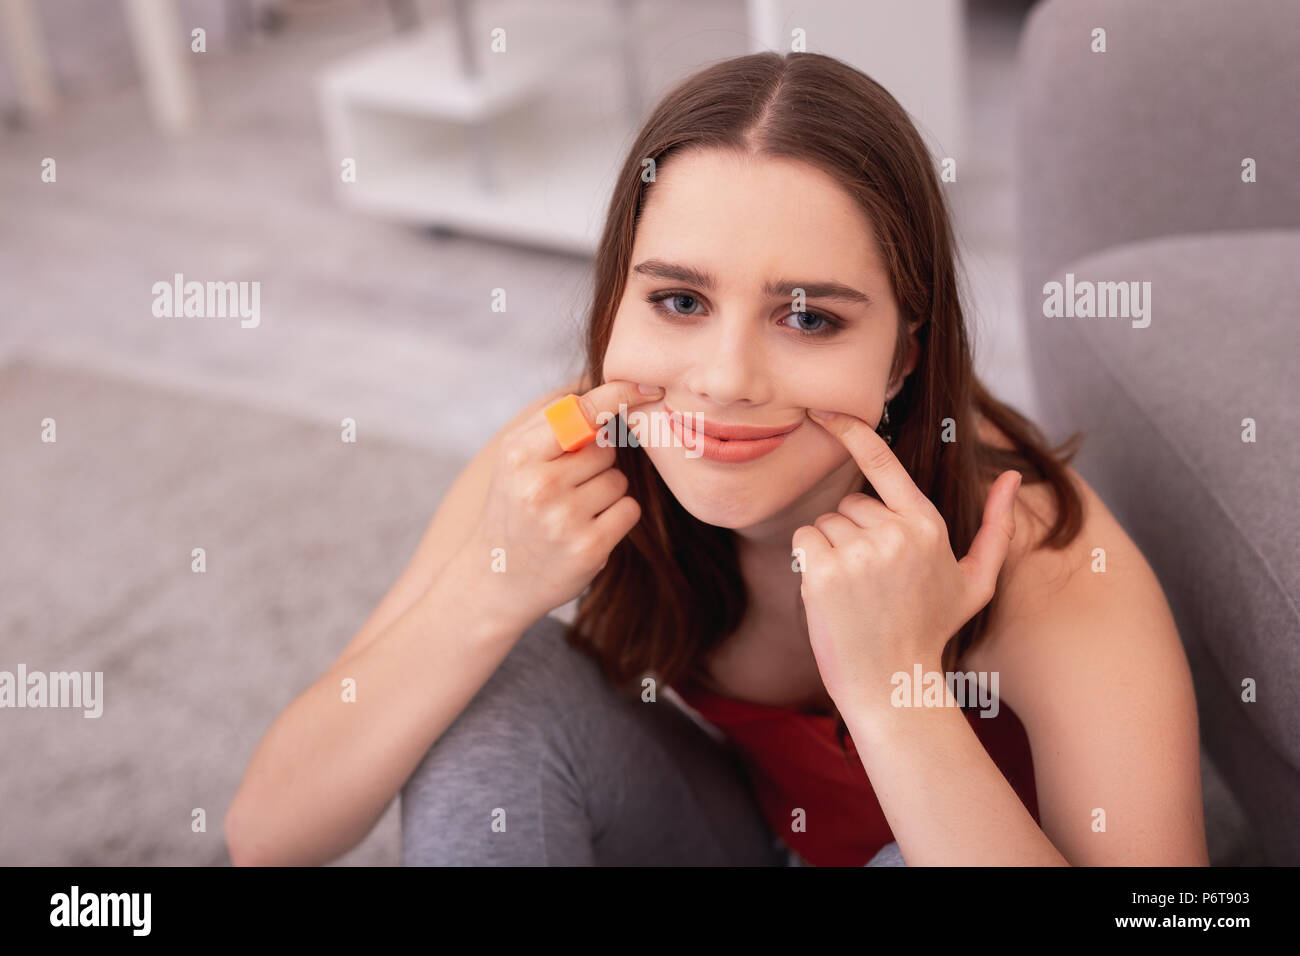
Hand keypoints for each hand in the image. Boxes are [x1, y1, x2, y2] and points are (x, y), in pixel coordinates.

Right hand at [466, 379, 662, 621]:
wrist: (496, 579)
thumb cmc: (514, 508)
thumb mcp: (515, 460)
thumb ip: (552, 423)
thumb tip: (608, 392)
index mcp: (520, 455)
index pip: (581, 411)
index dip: (619, 393)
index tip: (648, 387)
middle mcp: (541, 485)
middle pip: (606, 448)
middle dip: (596, 463)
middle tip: (565, 487)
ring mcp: (565, 519)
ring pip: (619, 480)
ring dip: (606, 492)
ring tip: (572, 511)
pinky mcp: (589, 548)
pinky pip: (629, 510)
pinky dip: (616, 517)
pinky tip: (588, 529)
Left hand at [791, 408, 1021, 713]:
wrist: (892, 683)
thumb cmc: (931, 630)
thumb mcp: (975, 581)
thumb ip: (996, 528)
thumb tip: (1014, 478)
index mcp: (927, 524)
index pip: (881, 461)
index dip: (851, 430)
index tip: (825, 410)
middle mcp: (894, 532)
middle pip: (849, 503)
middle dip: (854, 533)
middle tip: (873, 580)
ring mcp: (859, 551)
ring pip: (825, 523)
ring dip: (831, 551)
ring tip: (856, 592)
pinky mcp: (825, 571)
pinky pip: (803, 539)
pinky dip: (808, 561)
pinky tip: (831, 592)